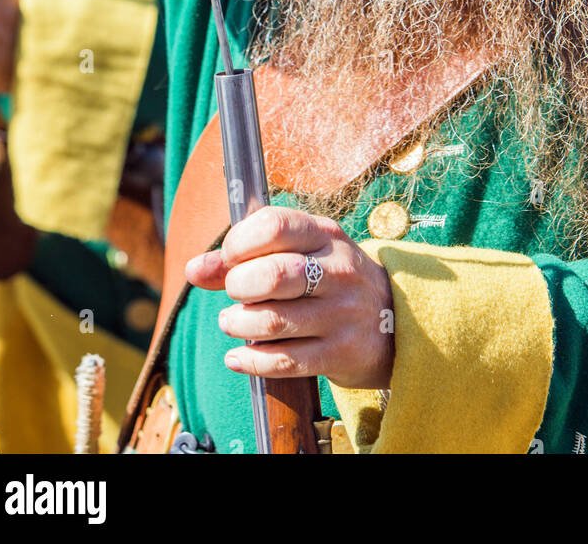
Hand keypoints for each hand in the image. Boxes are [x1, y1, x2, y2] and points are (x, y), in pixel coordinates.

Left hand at [186, 206, 395, 389]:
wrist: (393, 322)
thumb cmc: (329, 280)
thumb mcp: (301, 254)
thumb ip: (244, 258)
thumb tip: (194, 269)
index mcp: (326, 234)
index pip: (276, 226)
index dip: (240, 242)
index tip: (229, 258)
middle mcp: (338, 270)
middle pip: (275, 275)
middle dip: (239, 286)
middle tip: (234, 293)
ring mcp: (342, 313)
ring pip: (275, 321)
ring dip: (239, 324)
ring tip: (231, 322)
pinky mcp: (341, 353)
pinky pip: (285, 361)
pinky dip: (251, 361)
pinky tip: (238, 357)